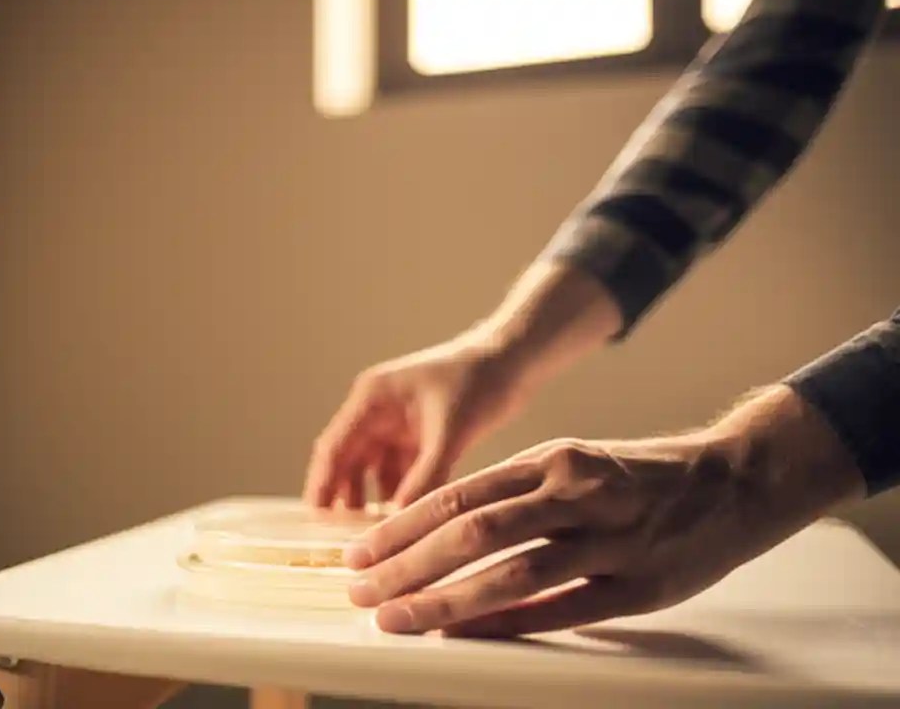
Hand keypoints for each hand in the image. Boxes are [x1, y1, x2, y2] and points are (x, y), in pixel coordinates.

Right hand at [303, 263, 624, 508]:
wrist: (516, 359)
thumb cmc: (481, 379)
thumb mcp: (451, 430)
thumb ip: (425, 475)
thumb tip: (401, 520)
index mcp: (371, 399)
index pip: (333, 448)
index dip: (321, 485)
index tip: (314, 520)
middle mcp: (377, 412)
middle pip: (347, 463)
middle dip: (343, 499)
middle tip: (343, 540)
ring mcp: (397, 426)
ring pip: (373, 472)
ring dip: (372, 501)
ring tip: (373, 539)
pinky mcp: (419, 438)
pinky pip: (400, 473)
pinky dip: (399, 496)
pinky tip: (404, 523)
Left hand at [344, 386, 863, 635]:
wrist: (734, 480)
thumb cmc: (637, 475)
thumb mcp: (571, 463)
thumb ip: (512, 493)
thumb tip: (437, 528)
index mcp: (551, 460)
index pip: (456, 495)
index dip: (401, 528)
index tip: (360, 554)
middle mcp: (574, 493)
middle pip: (471, 532)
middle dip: (405, 565)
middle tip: (360, 590)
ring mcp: (609, 539)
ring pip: (510, 572)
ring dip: (444, 599)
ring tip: (396, 618)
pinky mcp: (640, 585)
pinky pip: (562, 608)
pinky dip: (508, 623)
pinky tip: (466, 635)